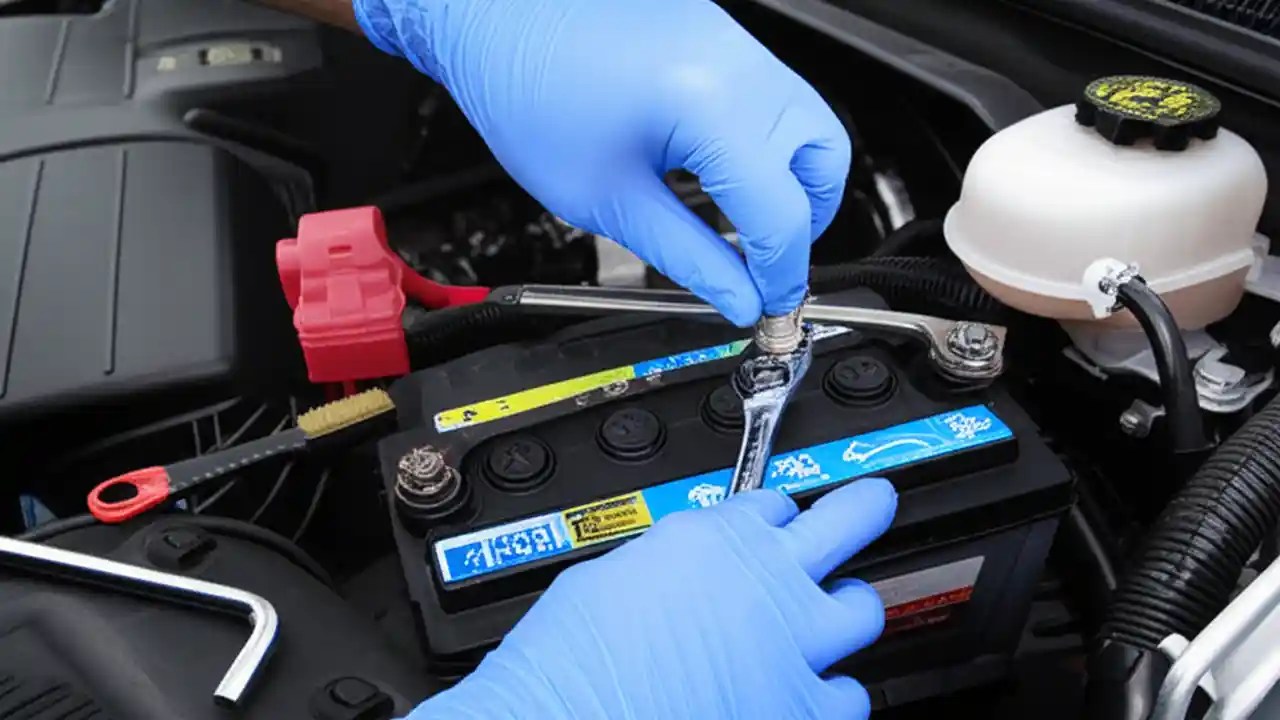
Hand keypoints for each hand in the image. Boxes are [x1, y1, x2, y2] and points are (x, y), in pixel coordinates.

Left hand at [353, 0, 851, 325]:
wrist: (490, 12)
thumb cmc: (525, 86)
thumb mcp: (605, 198)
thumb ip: (685, 255)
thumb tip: (734, 296)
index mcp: (712, 106)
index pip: (784, 215)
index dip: (780, 277)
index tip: (768, 308)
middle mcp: (742, 65)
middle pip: (825, 166)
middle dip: (801, 227)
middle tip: (762, 267)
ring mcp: (738, 43)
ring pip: (812, 127)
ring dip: (791, 184)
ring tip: (739, 224)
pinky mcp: (724, 36)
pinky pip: (776, 99)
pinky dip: (766, 145)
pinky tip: (718, 173)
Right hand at [405, 478, 897, 719]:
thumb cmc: (571, 665)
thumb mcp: (605, 581)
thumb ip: (663, 569)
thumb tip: (672, 578)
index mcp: (712, 540)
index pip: (769, 503)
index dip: (771, 514)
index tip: (774, 521)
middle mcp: (766, 582)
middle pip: (848, 519)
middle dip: (863, 506)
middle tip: (871, 501)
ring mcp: (795, 647)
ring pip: (863, 609)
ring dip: (846, 612)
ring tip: (830, 623)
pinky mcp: (807, 712)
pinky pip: (852, 695)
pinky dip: (834, 694)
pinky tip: (814, 696)